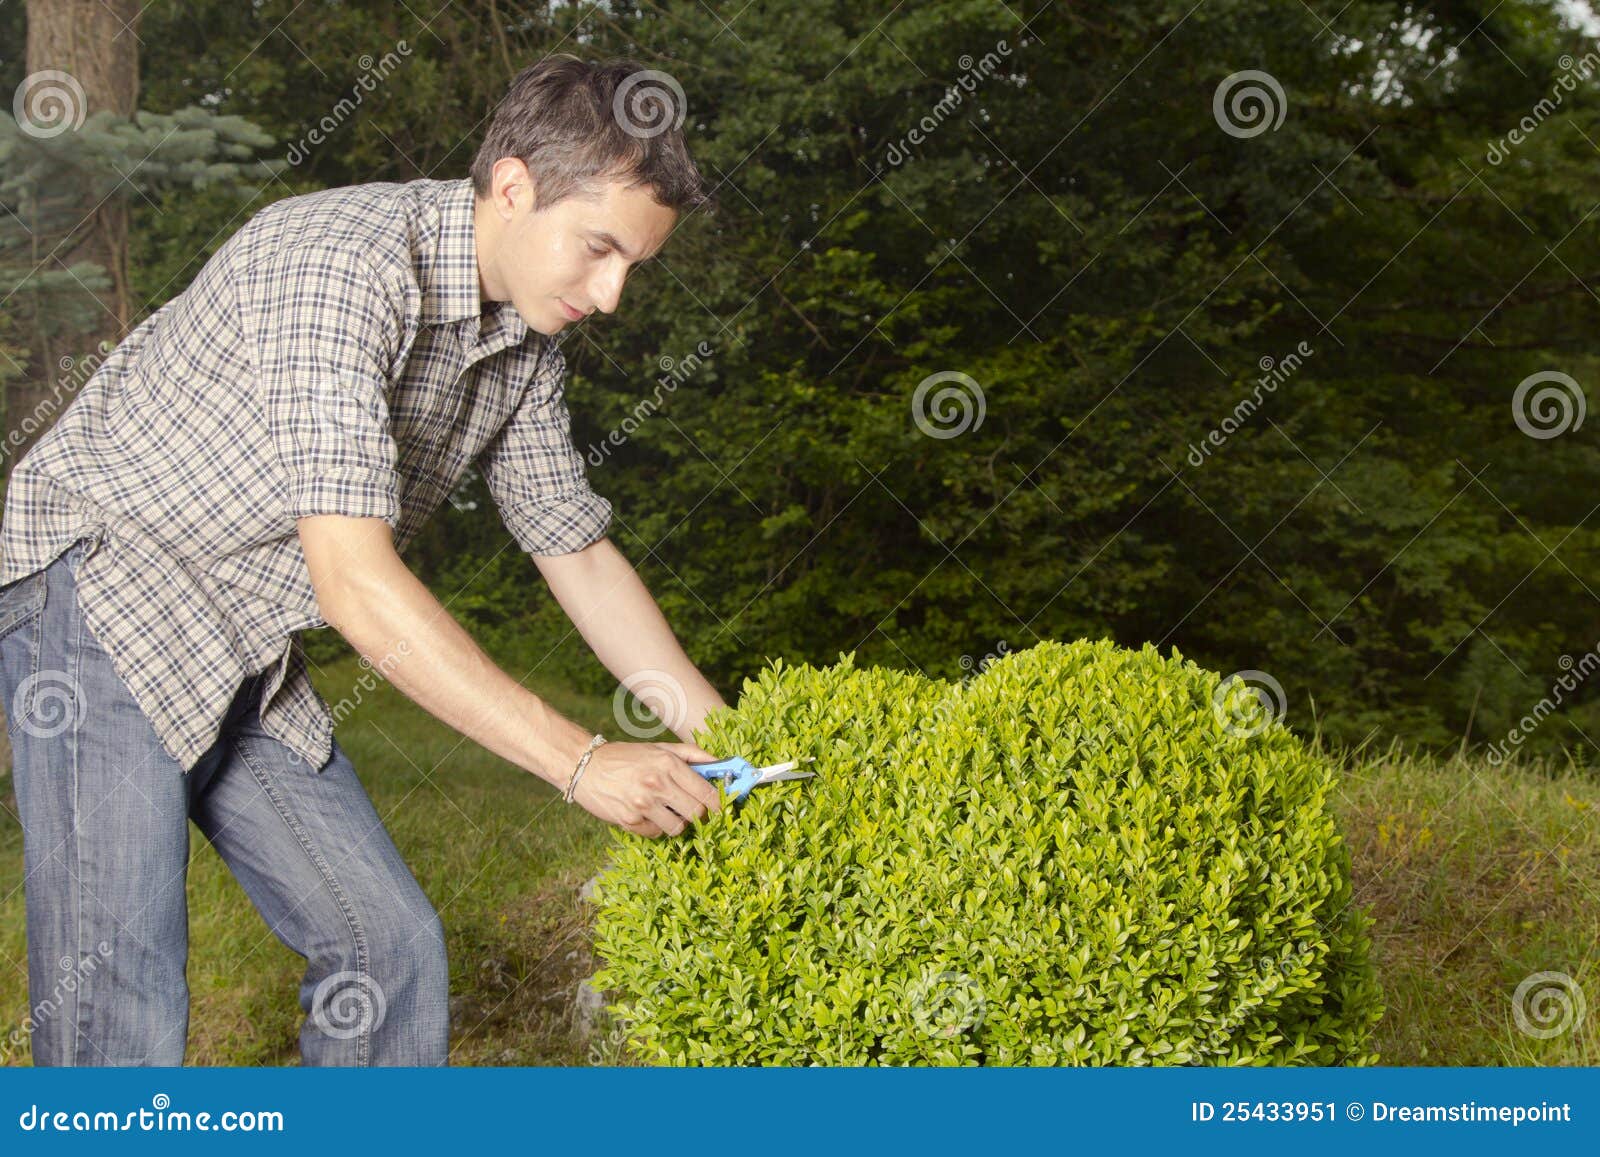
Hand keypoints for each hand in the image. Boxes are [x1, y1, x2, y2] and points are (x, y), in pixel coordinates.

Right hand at [569, 740, 723, 837]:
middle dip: (702, 814)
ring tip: (669, 810)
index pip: (706, 791)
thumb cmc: (626, 757)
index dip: (719, 802)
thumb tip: (721, 764)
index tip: (721, 805)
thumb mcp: (660, 749)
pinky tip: (648, 814)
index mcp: (667, 764)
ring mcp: (642, 805)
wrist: (586, 767)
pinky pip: (656, 833)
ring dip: (679, 822)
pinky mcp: (629, 821)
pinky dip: (657, 827)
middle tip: (695, 809)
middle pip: (697, 812)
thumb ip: (692, 755)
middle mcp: (656, 784)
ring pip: (679, 828)